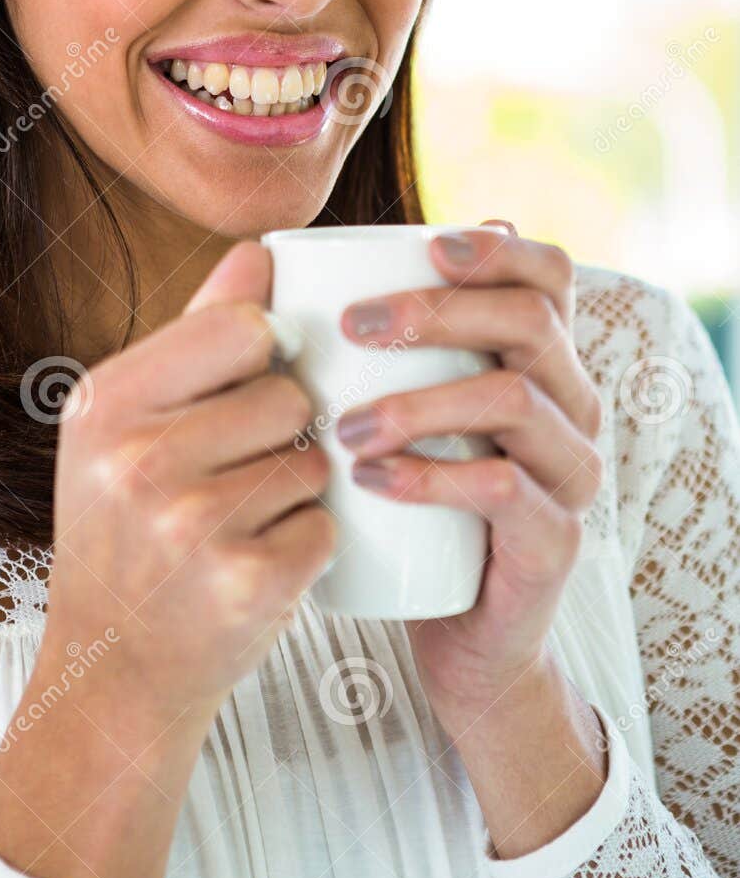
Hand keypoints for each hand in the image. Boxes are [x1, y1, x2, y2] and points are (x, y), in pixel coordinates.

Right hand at [42, 239, 334, 726]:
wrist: (114, 669)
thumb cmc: (126, 533)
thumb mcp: (125, 429)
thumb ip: (195, 337)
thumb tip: (261, 252)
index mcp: (106, 404)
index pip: (241, 328)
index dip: (264, 356)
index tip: (246, 389)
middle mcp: (138, 460)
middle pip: (289, 396)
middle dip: (285, 432)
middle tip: (237, 476)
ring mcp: (192, 526)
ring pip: (317, 461)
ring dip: (301, 490)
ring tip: (245, 522)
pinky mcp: (247, 584)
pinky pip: (327, 526)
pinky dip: (310, 546)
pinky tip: (260, 565)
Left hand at [335, 219, 603, 737]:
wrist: (456, 633)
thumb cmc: (412, 507)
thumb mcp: (398, 416)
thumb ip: (372, 348)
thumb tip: (304, 265)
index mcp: (544, 363)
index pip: (550, 277)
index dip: (499, 249)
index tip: (425, 244)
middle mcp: (572, 409)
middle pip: (531, 323)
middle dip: (437, 311)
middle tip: (353, 325)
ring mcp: (570, 475)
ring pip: (516, 400)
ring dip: (421, 400)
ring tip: (345, 425)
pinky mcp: (554, 542)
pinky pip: (505, 489)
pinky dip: (432, 475)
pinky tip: (372, 479)